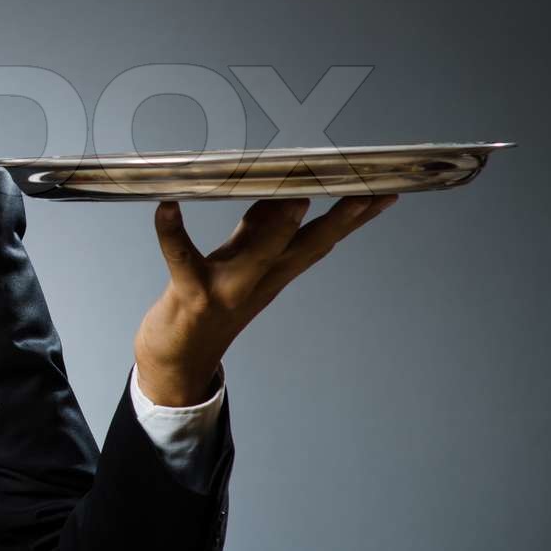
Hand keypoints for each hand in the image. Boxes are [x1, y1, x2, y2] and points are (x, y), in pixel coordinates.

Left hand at [133, 194, 398, 405]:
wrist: (177, 359)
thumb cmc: (210, 299)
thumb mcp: (243, 261)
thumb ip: (262, 227)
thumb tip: (287, 191)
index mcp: (276, 272)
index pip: (322, 240)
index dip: (354, 218)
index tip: (385, 190)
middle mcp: (260, 281)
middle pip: (304, 249)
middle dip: (336, 221)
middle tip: (363, 191)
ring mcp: (227, 289)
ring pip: (257, 258)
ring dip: (276, 229)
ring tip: (292, 197)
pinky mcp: (190, 294)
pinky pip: (181, 259)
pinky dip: (172, 232)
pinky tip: (166, 207)